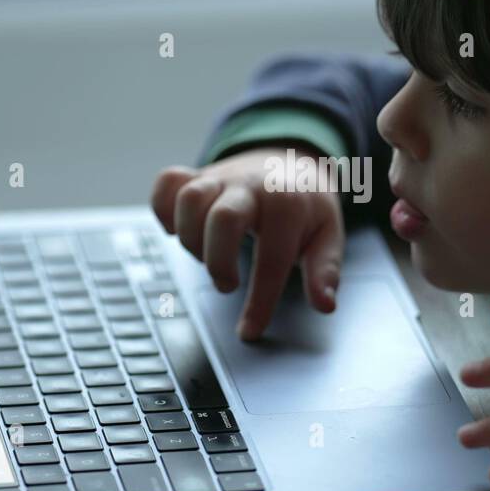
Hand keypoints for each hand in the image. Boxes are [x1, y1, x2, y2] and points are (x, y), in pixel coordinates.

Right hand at [149, 145, 344, 339]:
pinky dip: (162, 207)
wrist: (290, 159)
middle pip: (222, 218)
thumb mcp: (327, 236)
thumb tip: (325, 304)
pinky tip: (177, 229)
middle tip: (228, 286)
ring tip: (207, 256)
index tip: (249, 331)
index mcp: (287, 204)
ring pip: (190, 199)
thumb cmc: (305, 206)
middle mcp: (250, 187)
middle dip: (218, 262)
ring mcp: (220, 177)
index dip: (260, 301)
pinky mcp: (197, 175)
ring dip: (190, 238)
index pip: (272, 258)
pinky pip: (167, 182)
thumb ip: (325, 270)